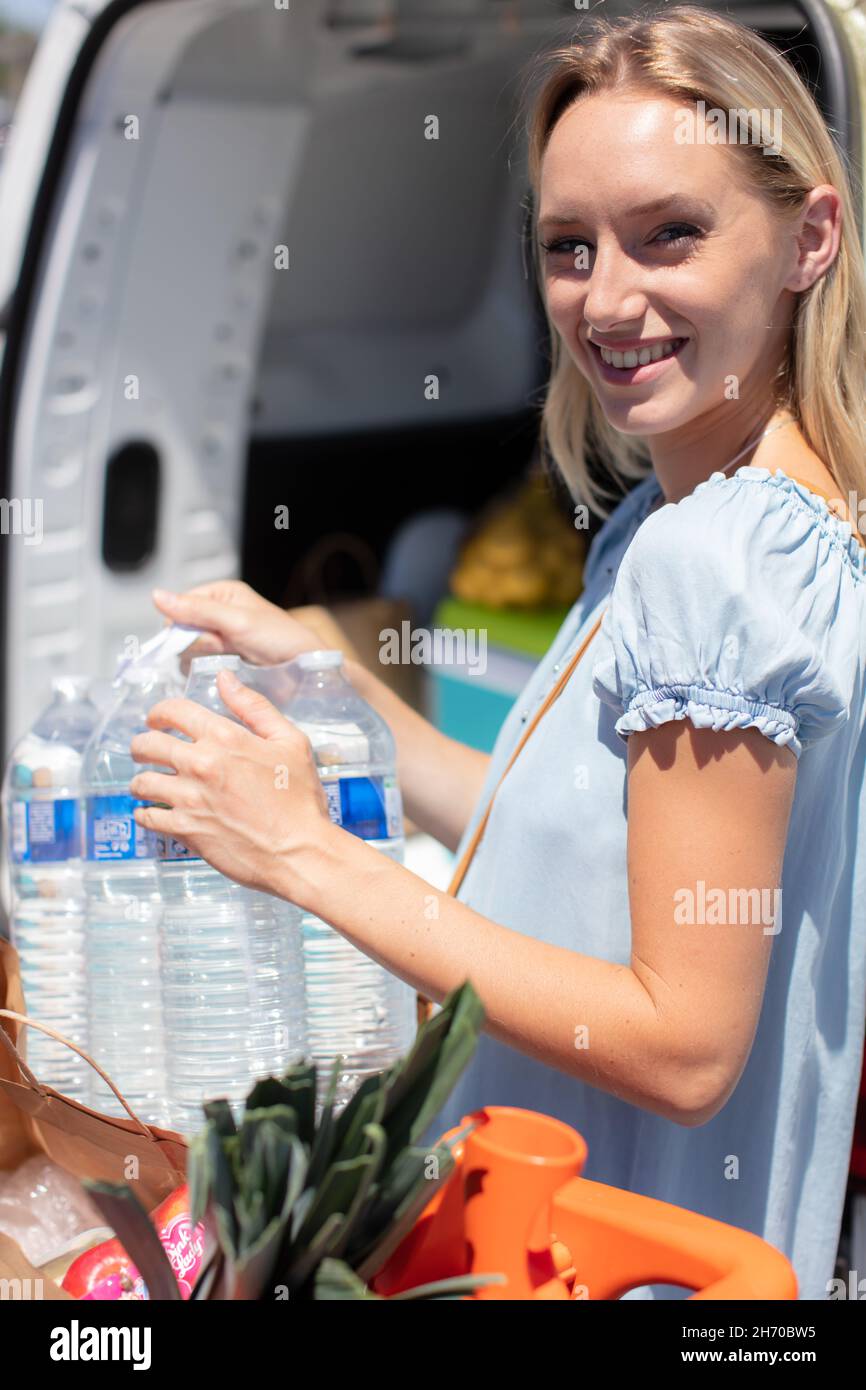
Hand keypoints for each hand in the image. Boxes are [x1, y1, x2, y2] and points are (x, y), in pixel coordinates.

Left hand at [129, 668, 335, 905]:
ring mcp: (189, 799)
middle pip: (147, 744)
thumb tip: (225, 678)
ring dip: (140, 780)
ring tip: (146, 783)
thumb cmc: (300, 799)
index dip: (159, 711)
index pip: (174, 711)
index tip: (156, 719)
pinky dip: (144, 813)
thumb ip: (254, 707)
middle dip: (141, 745)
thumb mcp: (290, 742)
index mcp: (224, 737)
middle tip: (144, 750)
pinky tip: (149, 812)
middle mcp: (200, 764)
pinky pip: (147, 817)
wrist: (299, 851)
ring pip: (142, 781)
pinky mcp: (185, 830)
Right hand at [151, 580, 321, 670]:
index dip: (184, 624)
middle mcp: (217, 613)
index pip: (178, 607)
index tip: (205, 635)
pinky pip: (201, 663)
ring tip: (231, 655)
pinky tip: (228, 666)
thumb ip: (197, 610)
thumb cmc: (278, 638)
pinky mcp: (225, 657)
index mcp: (220, 594)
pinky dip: (211, 666)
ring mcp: (221, 636)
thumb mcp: (236, 620)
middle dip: (199, 642)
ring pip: (189, 649)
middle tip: (224, 645)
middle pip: (181, 630)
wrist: (305, 667)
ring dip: (206, 655)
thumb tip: (156, 595)